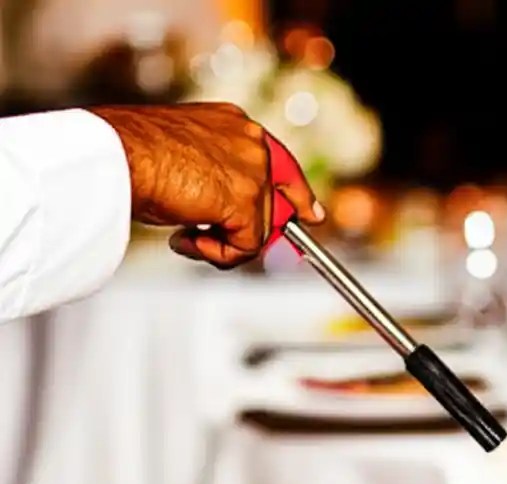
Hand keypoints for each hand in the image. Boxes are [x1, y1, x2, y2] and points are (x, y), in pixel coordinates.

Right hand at [89, 103, 324, 268]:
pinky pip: (247, 246)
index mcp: (234, 124)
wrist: (114, 155)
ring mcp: (252, 171)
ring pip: (259, 228)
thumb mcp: (180, 155)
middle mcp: (251, 142)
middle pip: (278, 200)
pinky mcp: (245, 202)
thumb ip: (209, 173)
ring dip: (222, 243)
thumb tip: (217, 208)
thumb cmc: (128, 151)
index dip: (296, 193)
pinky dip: (218, 255)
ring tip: (185, 236)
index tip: (310, 215)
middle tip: (217, 242)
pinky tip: (185, 241)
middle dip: (254, 229)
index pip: (279, 162)